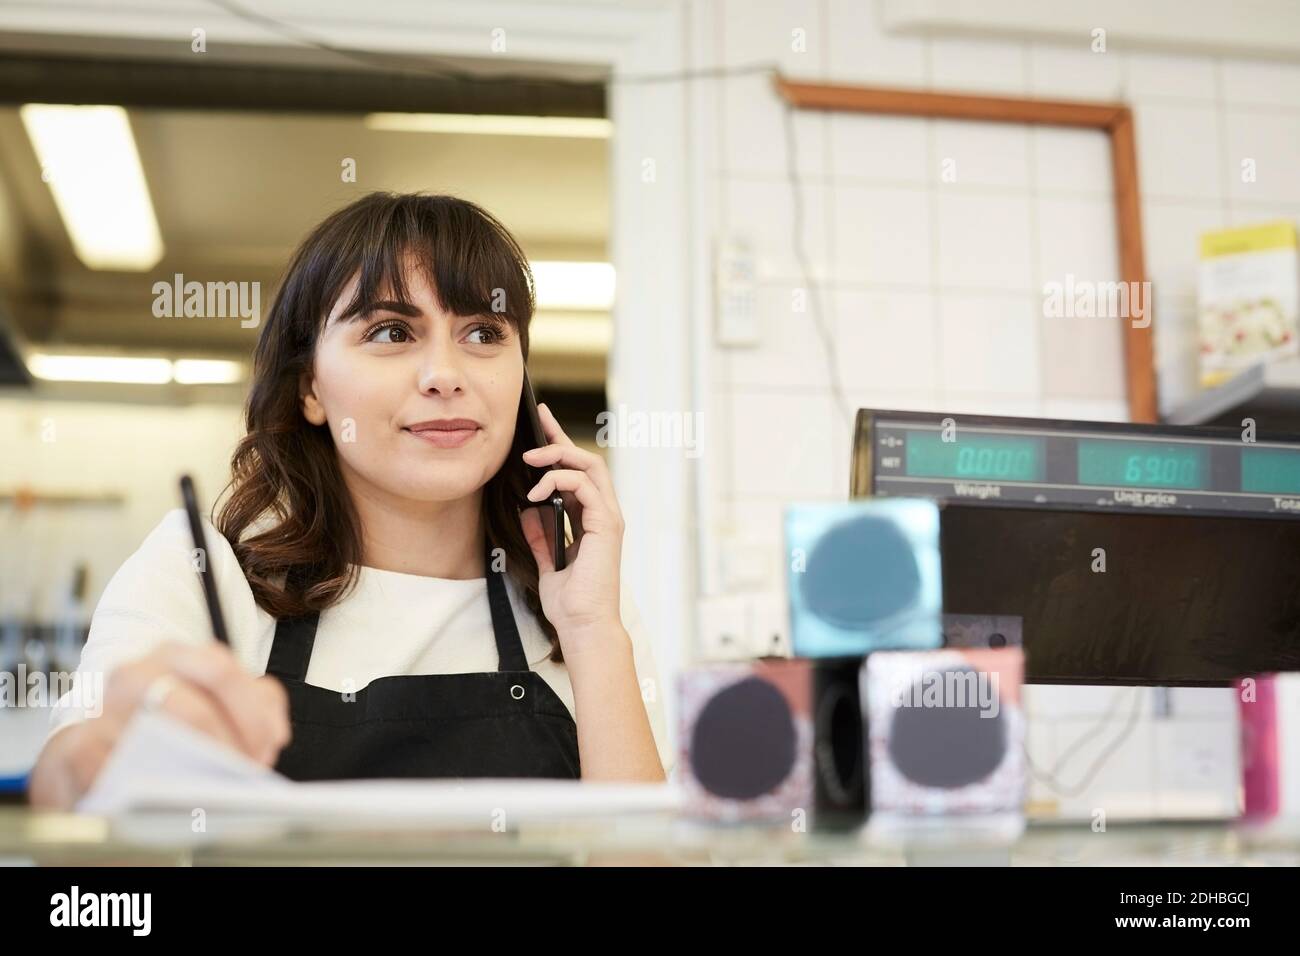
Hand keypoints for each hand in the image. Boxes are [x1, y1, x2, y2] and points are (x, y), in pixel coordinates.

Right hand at [28, 641, 290, 810]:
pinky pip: (106, 770)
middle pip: (192, 709)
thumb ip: (254, 706)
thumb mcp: (213, 704)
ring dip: (189, 773)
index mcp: (174, 657)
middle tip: (243, 779)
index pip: (220, 669)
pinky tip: (159, 807)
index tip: (267, 748)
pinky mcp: (69, 750)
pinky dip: (137, 792)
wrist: (96, 758)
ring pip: (152, 739)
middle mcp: (133, 675)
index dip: (251, 714)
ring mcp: (99, 710)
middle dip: (227, 750)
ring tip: (212, 797)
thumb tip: (272, 735)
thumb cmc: (165, 727)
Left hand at [518, 402, 624, 653]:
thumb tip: (529, 511)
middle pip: (587, 460)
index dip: (561, 445)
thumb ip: (542, 534)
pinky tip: (536, 492)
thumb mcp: (547, 562)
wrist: (583, 626)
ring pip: (590, 465)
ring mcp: (609, 518)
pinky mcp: (607, 525)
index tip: (542, 423)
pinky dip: (558, 481)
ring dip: (558, 456)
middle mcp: (605, 514)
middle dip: (560, 437)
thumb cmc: (570, 602)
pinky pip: (584, 486)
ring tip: (530, 460)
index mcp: (593, 520)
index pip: (578, 473)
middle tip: (537, 423)